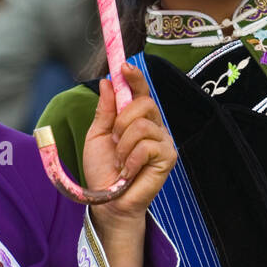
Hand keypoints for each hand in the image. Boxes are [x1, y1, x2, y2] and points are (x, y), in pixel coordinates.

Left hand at [81, 62, 176, 266]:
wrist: (107, 200)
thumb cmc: (103, 170)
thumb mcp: (97, 135)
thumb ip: (105, 110)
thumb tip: (107, 82)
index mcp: (138, 118)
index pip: (141, 92)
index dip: (134, 77)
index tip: (123, 66)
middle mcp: (155, 126)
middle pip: (143, 103)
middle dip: (121, 121)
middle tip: (114, 142)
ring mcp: (164, 141)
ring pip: (142, 125)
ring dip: (123, 145)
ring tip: (121, 161)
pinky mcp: (168, 157)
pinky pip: (147, 145)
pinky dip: (131, 159)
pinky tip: (129, 171)